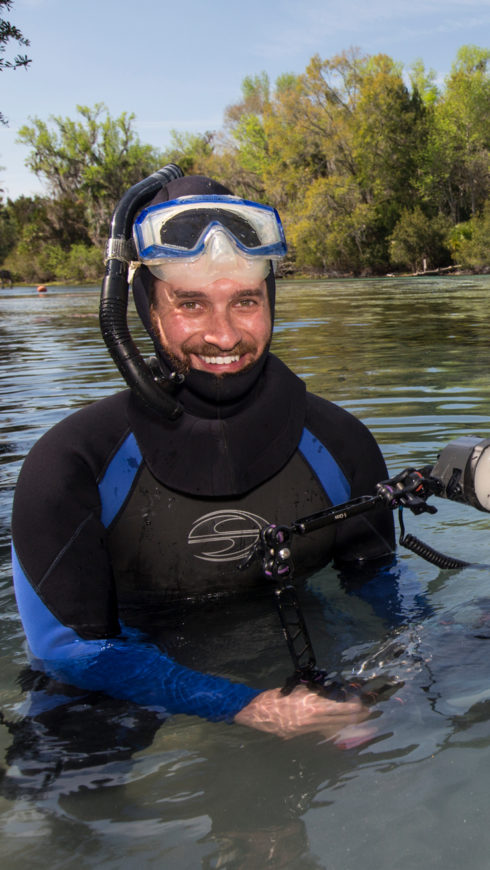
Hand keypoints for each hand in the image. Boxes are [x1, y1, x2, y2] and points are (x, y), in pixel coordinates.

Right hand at [234, 686, 372, 743]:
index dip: (353, 709)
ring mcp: (305, 732)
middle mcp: (311, 722)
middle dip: (355, 719)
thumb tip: (329, 696)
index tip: (363, 706)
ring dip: (344, 725)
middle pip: (339, 722)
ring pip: (331, 729)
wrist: (255, 712)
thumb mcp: (297, 690)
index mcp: (312, 708)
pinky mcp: (298, 736)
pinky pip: (319, 733)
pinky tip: (336, 728)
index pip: (340, 710)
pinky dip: (330, 730)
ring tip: (355, 721)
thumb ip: (314, 695)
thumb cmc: (275, 696)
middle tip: (367, 714)